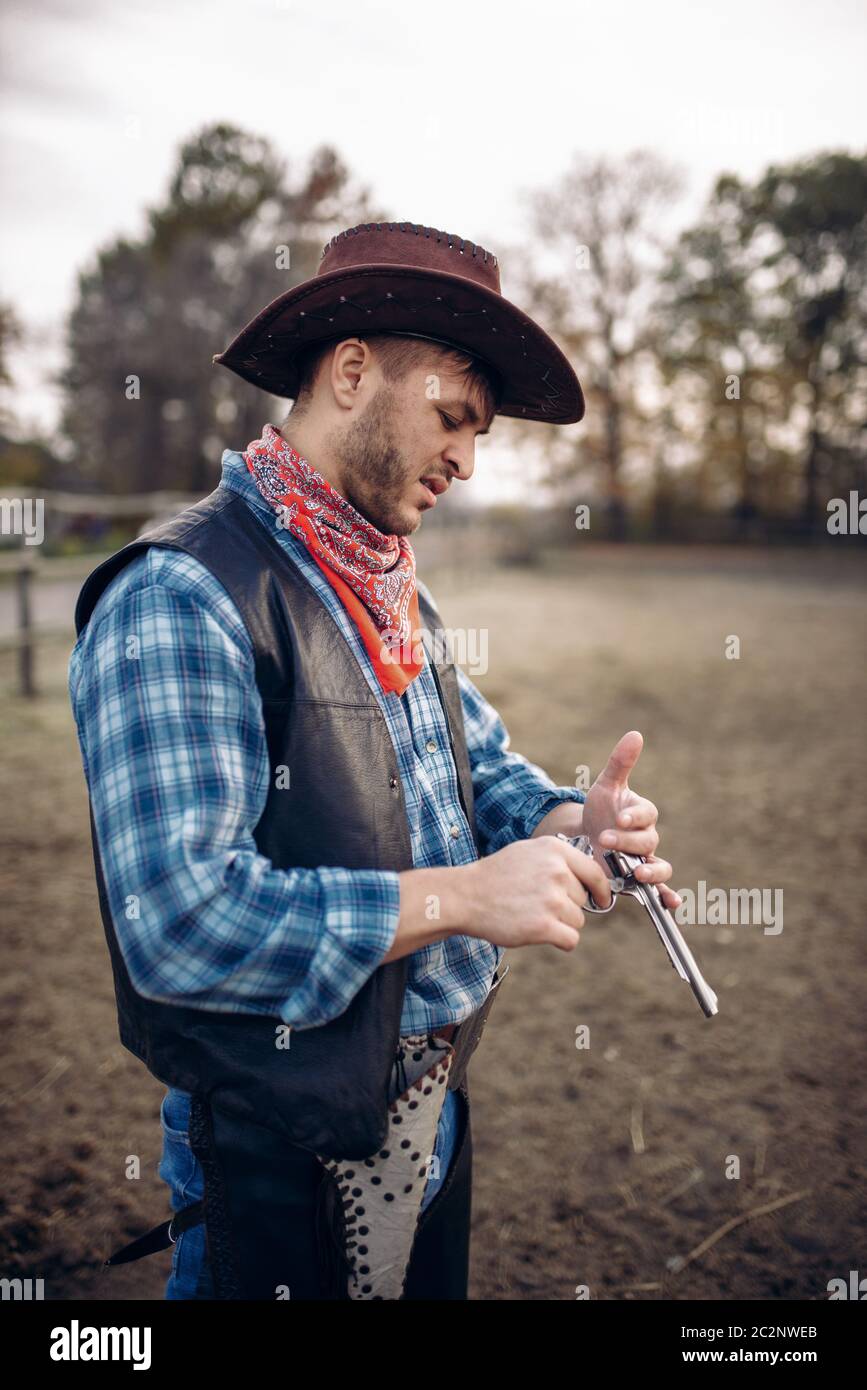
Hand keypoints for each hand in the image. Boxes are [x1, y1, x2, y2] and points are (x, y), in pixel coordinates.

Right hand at [461, 834, 613, 951]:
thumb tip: (588, 877)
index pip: (595, 872)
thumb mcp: (528, 852)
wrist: (467, 896)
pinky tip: (540, 933)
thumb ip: (558, 860)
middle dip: (566, 906)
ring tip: (531, 915)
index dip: (601, 890)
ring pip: (577, 921)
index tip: (602, 900)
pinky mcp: (544, 926)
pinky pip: (571, 939)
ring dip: (560, 924)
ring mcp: (551, 899)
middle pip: (583, 900)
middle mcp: (557, 872)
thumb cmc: (496, 876)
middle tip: (536, 904)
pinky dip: (560, 941)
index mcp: (555, 851)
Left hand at [580, 730, 680, 911]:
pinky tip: (671, 905)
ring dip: (652, 872)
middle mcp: (647, 838)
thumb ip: (620, 763)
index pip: (646, 815)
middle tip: (606, 840)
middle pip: (647, 842)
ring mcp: (644, 860)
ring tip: (637, 873)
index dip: (634, 817)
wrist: (583, 838)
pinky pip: (660, 891)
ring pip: (660, 867)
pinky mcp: (637, 881)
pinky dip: (668, 898)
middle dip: (627, 842)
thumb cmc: (599, 810)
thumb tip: (635, 734)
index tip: (618, 818)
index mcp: (642, 814)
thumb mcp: (605, 787)